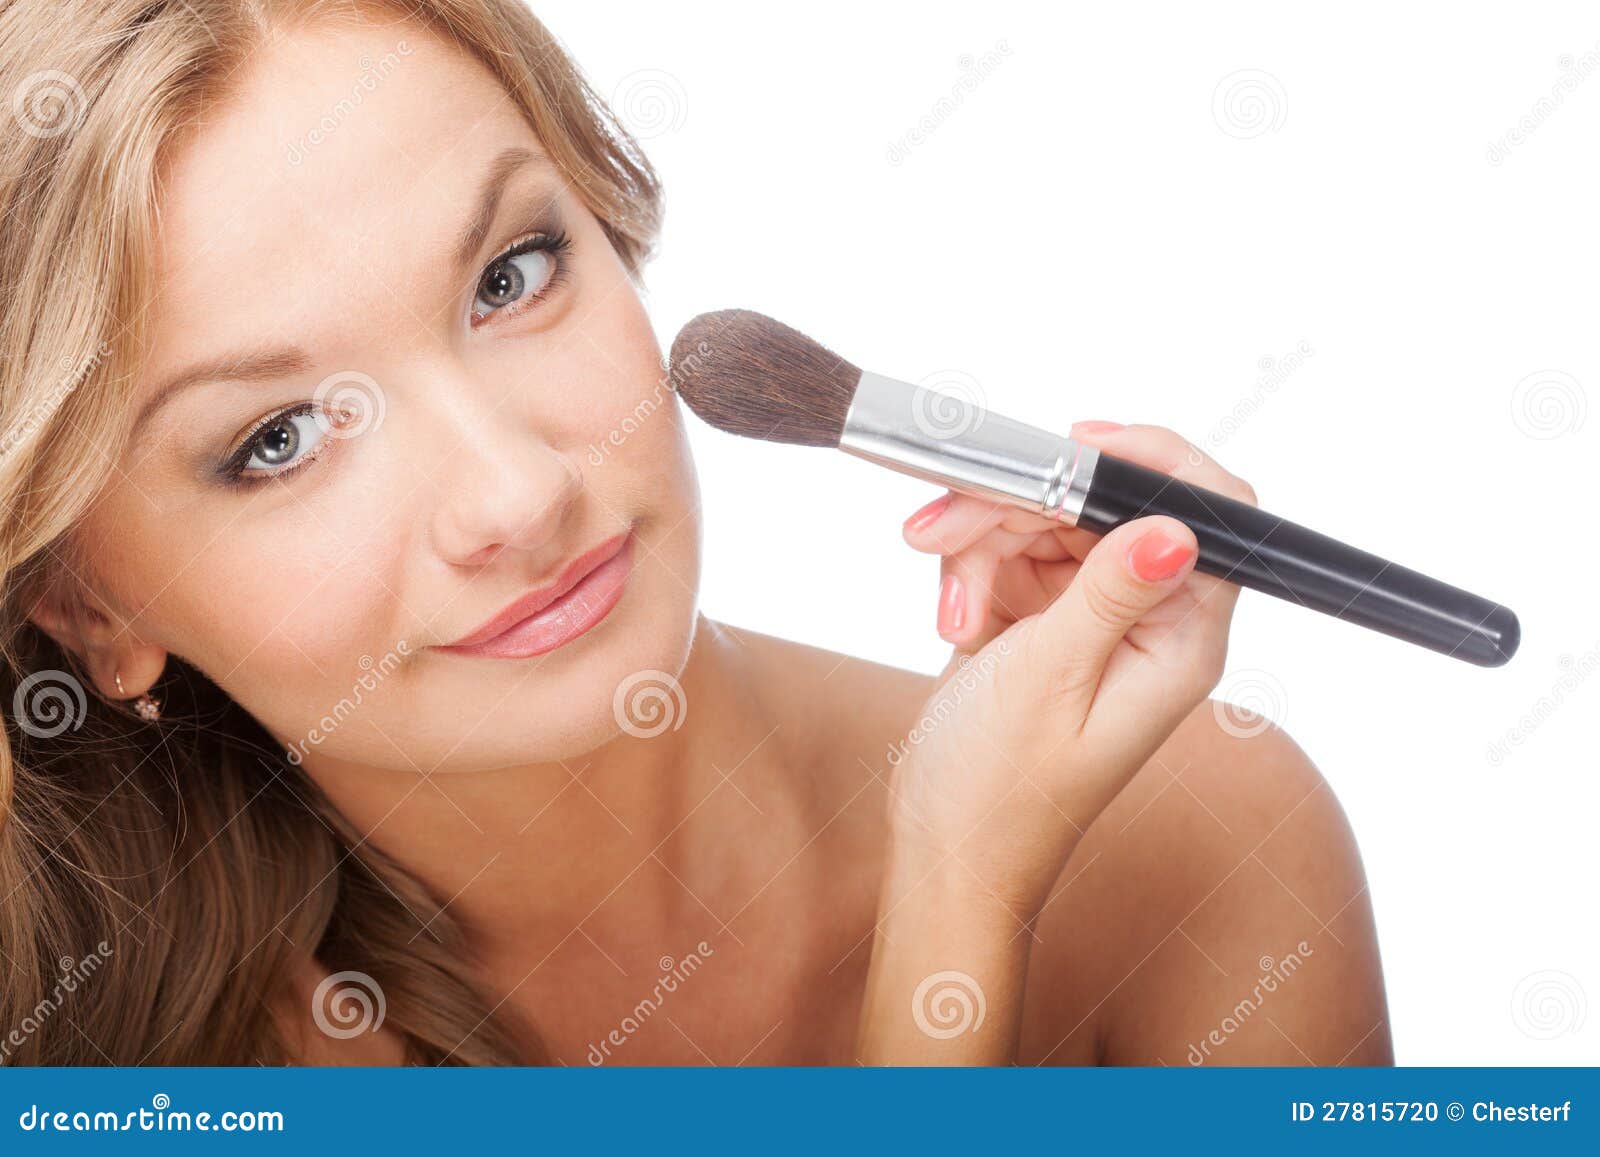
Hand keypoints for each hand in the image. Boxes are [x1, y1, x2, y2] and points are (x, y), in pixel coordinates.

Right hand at [886, 422, 1254, 915]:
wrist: (945, 851)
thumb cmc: (999, 792)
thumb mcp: (1048, 680)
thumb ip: (1108, 594)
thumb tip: (1176, 526)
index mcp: (1179, 642)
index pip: (1205, 514)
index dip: (1151, 461)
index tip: (1072, 445)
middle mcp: (1148, 623)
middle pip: (1101, 505)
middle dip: (1017, 510)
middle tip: (947, 536)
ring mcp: (1094, 619)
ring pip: (1044, 521)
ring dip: (979, 548)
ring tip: (949, 613)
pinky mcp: (1045, 620)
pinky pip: (1009, 551)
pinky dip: (969, 570)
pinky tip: (951, 620)